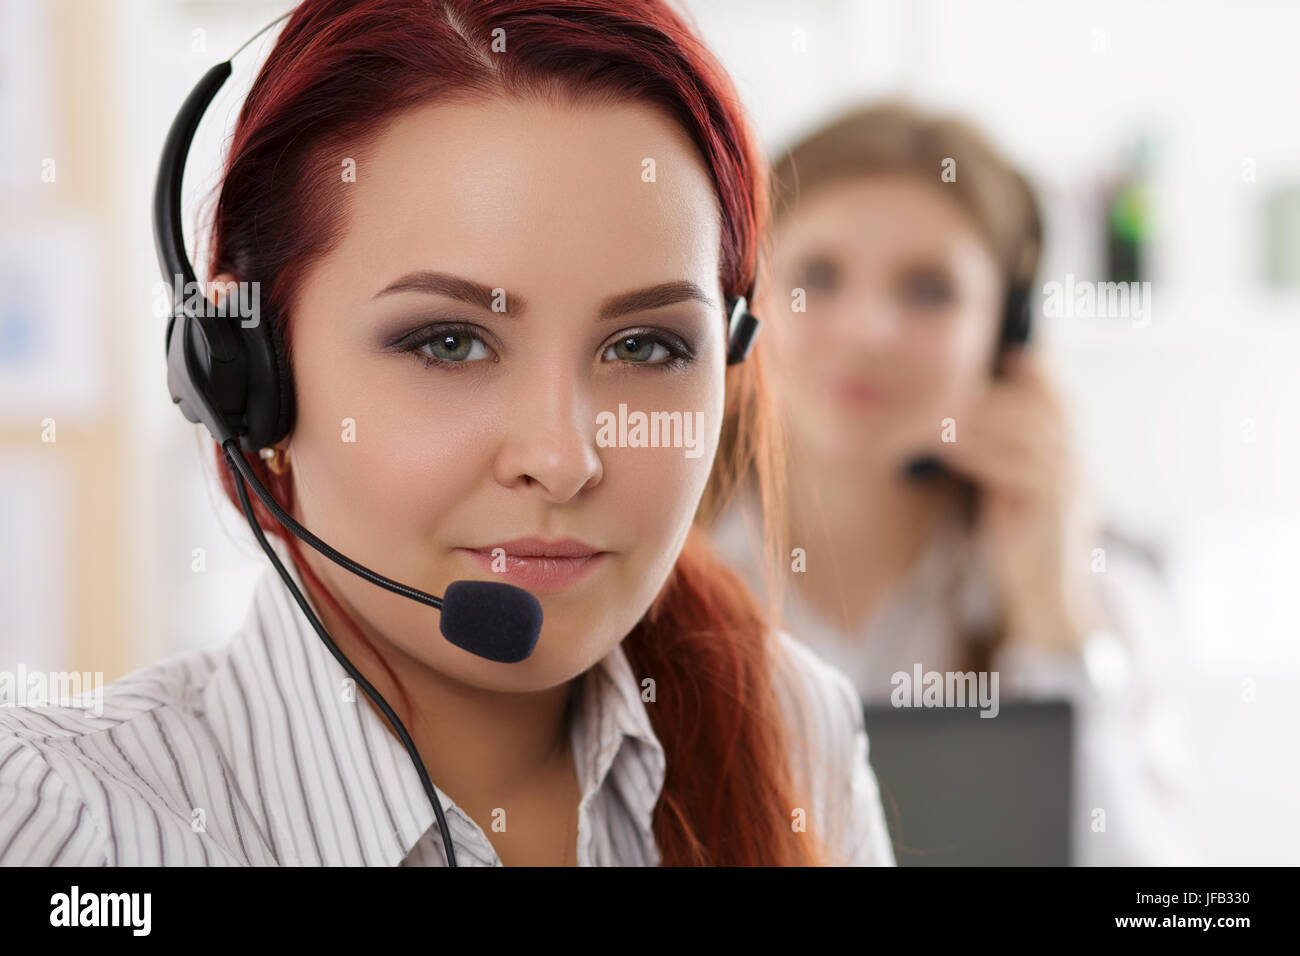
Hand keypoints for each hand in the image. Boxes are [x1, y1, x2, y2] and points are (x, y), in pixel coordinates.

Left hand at [929, 348, 1104, 652]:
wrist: (1048, 595)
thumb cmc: (1022, 535)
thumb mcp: (1015, 484)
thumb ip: (1005, 449)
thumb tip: (967, 411)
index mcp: (1071, 453)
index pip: (1058, 398)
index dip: (1035, 373)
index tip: (1004, 356)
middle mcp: (1076, 462)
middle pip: (1038, 408)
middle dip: (990, 393)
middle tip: (943, 381)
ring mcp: (1067, 485)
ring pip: (1024, 434)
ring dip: (977, 418)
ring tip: (936, 409)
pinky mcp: (1050, 510)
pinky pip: (1013, 470)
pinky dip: (977, 454)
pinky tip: (946, 448)